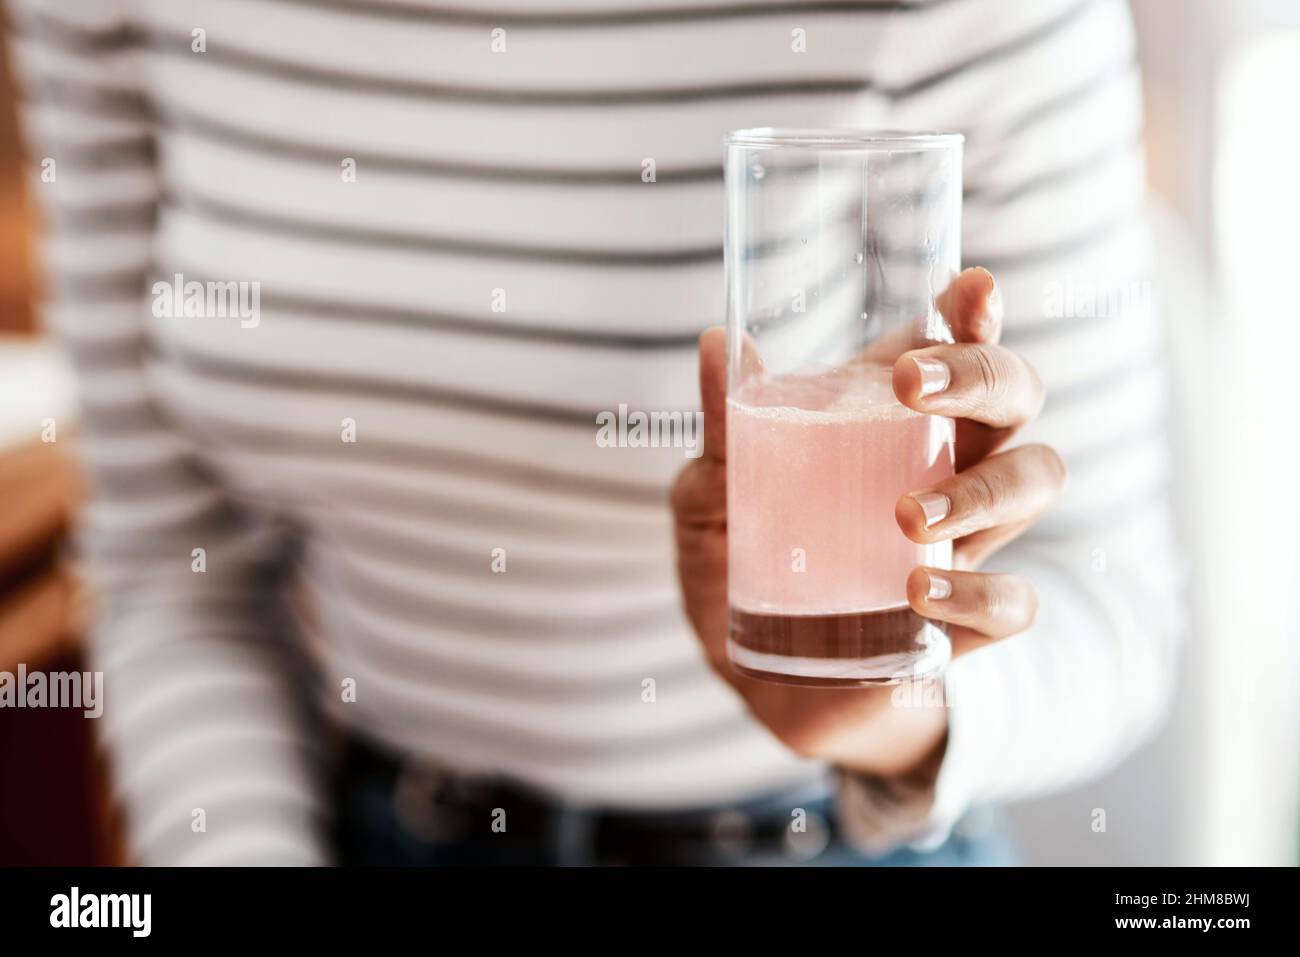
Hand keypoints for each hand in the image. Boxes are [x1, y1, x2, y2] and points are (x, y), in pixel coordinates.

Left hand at [670, 268, 1065, 777]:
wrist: (755, 677)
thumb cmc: (740, 560)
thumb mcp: (713, 496)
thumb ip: (722, 432)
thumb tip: (718, 341)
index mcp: (890, 418)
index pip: (955, 344)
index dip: (975, 312)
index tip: (972, 288)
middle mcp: (946, 462)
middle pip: (1015, 394)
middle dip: (982, 376)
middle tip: (908, 387)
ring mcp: (968, 540)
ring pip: (1036, 479)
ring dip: (984, 488)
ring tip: (907, 515)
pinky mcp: (966, 618)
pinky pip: (1014, 600)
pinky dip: (979, 593)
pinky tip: (919, 591)